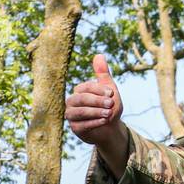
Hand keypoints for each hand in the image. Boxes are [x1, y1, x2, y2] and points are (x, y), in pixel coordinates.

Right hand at [65, 54, 128, 170]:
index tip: (112, 93)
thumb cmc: (109, 106)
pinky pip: (81, 125)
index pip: (86, 87)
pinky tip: (104, 121)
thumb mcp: (109, 89)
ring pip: (79, 112)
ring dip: (95, 112)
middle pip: (81, 99)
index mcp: (80, 91)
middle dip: (97, 101)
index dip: (99, 89)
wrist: (111, 128)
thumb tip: (99, 54)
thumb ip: (103, 74)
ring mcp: (72, 115)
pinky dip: (94, 123)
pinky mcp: (75, 128)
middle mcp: (72, 102)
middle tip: (111, 104)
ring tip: (109, 113)